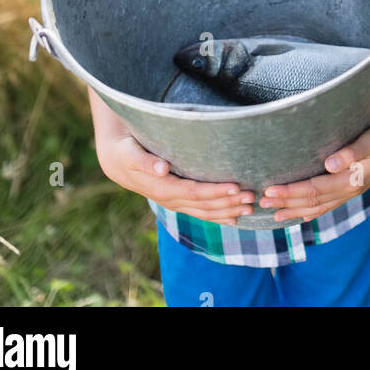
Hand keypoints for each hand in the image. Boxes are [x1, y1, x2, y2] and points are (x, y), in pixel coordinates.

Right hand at [91, 98, 255, 224]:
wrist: (117, 161)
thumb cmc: (126, 151)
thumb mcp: (130, 152)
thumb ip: (145, 161)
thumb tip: (162, 168)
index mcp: (162, 187)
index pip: (193, 192)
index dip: (214, 191)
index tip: (235, 187)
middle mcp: (170, 199)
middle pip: (204, 205)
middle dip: (228, 202)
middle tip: (252, 198)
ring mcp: (175, 202)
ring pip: (204, 212)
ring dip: (227, 211)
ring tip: (250, 209)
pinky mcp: (178, 200)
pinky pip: (200, 212)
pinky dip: (217, 216)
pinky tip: (234, 218)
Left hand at [258, 117, 369, 223]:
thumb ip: (352, 151)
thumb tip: (330, 163)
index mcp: (350, 181)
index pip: (314, 190)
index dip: (291, 192)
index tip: (270, 191)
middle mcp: (348, 191)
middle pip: (312, 202)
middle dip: (287, 202)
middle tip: (262, 202)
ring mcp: (349, 192)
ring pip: (318, 207)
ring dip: (295, 210)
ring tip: (274, 214)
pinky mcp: (350, 188)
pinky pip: (327, 205)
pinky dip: (312, 211)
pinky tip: (301, 215)